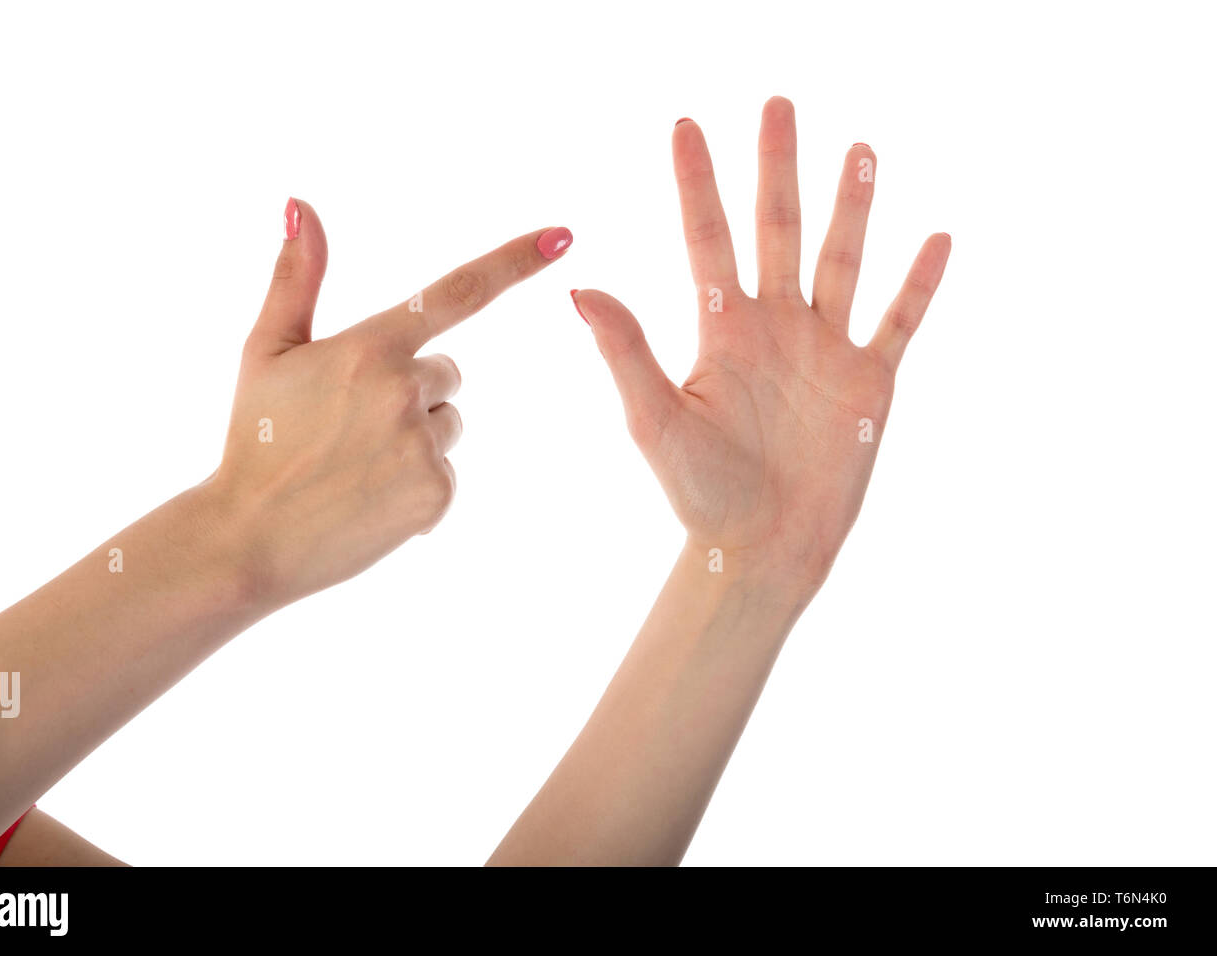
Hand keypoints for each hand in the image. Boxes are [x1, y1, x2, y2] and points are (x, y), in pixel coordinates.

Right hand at [211, 199, 571, 607]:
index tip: (564, 234)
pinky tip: (370, 497)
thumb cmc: (254, 438)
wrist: (249, 538)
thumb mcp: (266, 351)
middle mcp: (405, 390)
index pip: (458, 291)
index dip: (516, 260)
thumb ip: (296, 278)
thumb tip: (303, 204)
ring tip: (356, 464)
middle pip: (447, 372)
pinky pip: (446, 472)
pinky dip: (417, 483)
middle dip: (411, 390)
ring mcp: (424, 445)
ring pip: (449, 423)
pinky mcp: (436, 494)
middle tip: (349, 425)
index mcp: (370, 347)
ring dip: (417, 436)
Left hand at [572, 98, 948, 585]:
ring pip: (841, 262)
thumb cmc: (700, 492)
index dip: (696, 184)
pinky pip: (899, 321)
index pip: (708, 238)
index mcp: (721, 330)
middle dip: (777, 170)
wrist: (762, 547)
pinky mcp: (869, 382)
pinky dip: (918, 284)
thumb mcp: (655, 419)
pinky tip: (935, 238)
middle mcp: (775, 326)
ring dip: (851, 208)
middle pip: (777, 231)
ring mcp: (825, 350)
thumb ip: (626, 351)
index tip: (685, 125)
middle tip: (777, 106)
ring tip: (859, 149)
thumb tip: (578, 288)